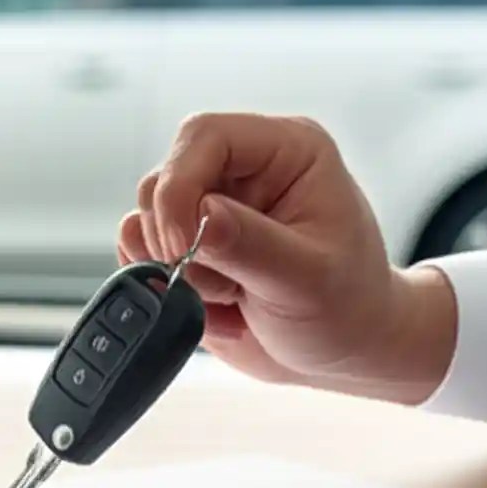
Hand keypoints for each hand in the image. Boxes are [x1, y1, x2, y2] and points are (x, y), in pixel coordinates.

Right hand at [118, 113, 455, 404]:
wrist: (341, 351)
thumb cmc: (346, 307)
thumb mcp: (309, 279)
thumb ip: (253, 245)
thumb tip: (200, 215)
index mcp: (287, 152)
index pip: (205, 136)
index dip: (181, 186)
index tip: (185, 246)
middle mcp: (243, 170)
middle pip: (165, 177)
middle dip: (175, 237)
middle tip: (215, 282)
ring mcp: (210, 206)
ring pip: (145, 217)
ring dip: (172, 267)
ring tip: (227, 294)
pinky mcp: (187, 243)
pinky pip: (140, 252)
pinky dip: (161, 284)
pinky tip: (209, 302)